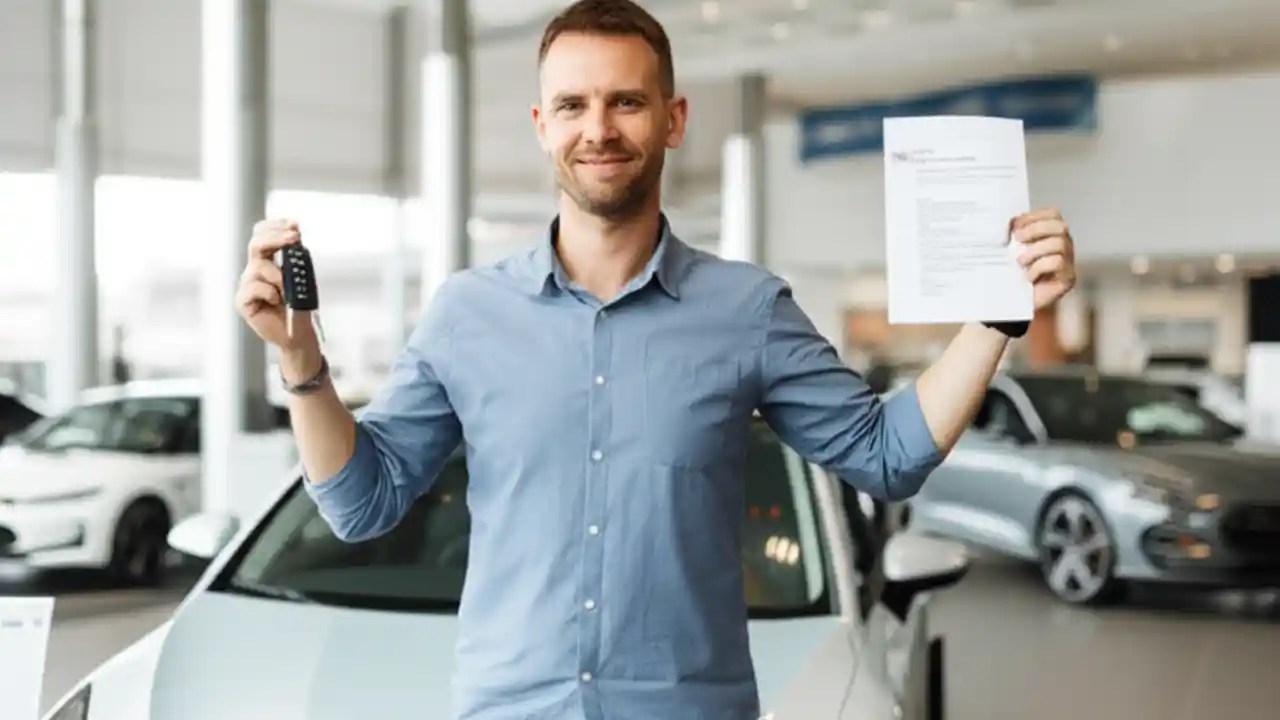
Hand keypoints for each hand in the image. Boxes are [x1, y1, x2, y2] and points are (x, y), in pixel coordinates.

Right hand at [235, 219, 317, 352]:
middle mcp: (255, 270)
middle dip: (276, 237)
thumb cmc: (298, 307)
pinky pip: (254, 288)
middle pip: (256, 244)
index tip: (294, 224)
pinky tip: (276, 302)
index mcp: (267, 260)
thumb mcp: (301, 279)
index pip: (263, 235)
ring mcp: (247, 285)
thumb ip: (296, 260)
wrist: (296, 334)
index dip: (276, 226)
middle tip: (294, 237)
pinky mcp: (243, 301)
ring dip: (279, 275)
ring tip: (288, 290)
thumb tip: (296, 240)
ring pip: (259, 267)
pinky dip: (270, 293)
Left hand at [1012, 207, 1076, 310]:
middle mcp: (1064, 244)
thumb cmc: (1014, 274)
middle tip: (1018, 238)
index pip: (1053, 214)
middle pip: (1060, 226)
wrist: (1016, 303)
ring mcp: (1069, 261)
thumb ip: (1012, 234)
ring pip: (1059, 244)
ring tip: (1020, 262)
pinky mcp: (1069, 277)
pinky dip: (1039, 267)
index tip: (1016, 225)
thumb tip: (1008, 221)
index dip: (1035, 216)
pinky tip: (1028, 276)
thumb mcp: (1010, 251)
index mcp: (1051, 233)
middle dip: (1036, 229)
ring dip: (1035, 251)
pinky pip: (1058, 263)